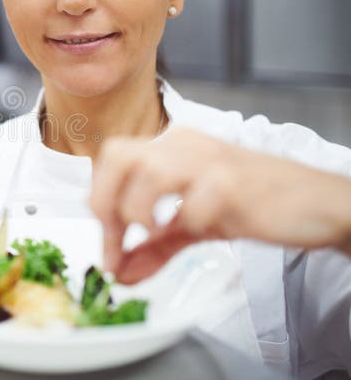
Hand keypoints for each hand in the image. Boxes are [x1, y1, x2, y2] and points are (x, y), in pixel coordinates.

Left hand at [90, 127, 350, 283]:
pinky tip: (197, 229)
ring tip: (151, 232)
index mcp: (169, 148)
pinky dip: (188, 221)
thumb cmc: (254, 203)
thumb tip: (118, 271)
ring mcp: (210, 160)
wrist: (318, 203)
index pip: (111, 159)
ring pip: (149, 171)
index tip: (108, 243)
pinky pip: (197, 200)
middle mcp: (184, 145)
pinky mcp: (236, 183)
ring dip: (138, 210)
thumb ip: (154, 247)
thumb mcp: (193, 225)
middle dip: (105, 200)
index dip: (99, 200)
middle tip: (118, 236)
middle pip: (117, 154)